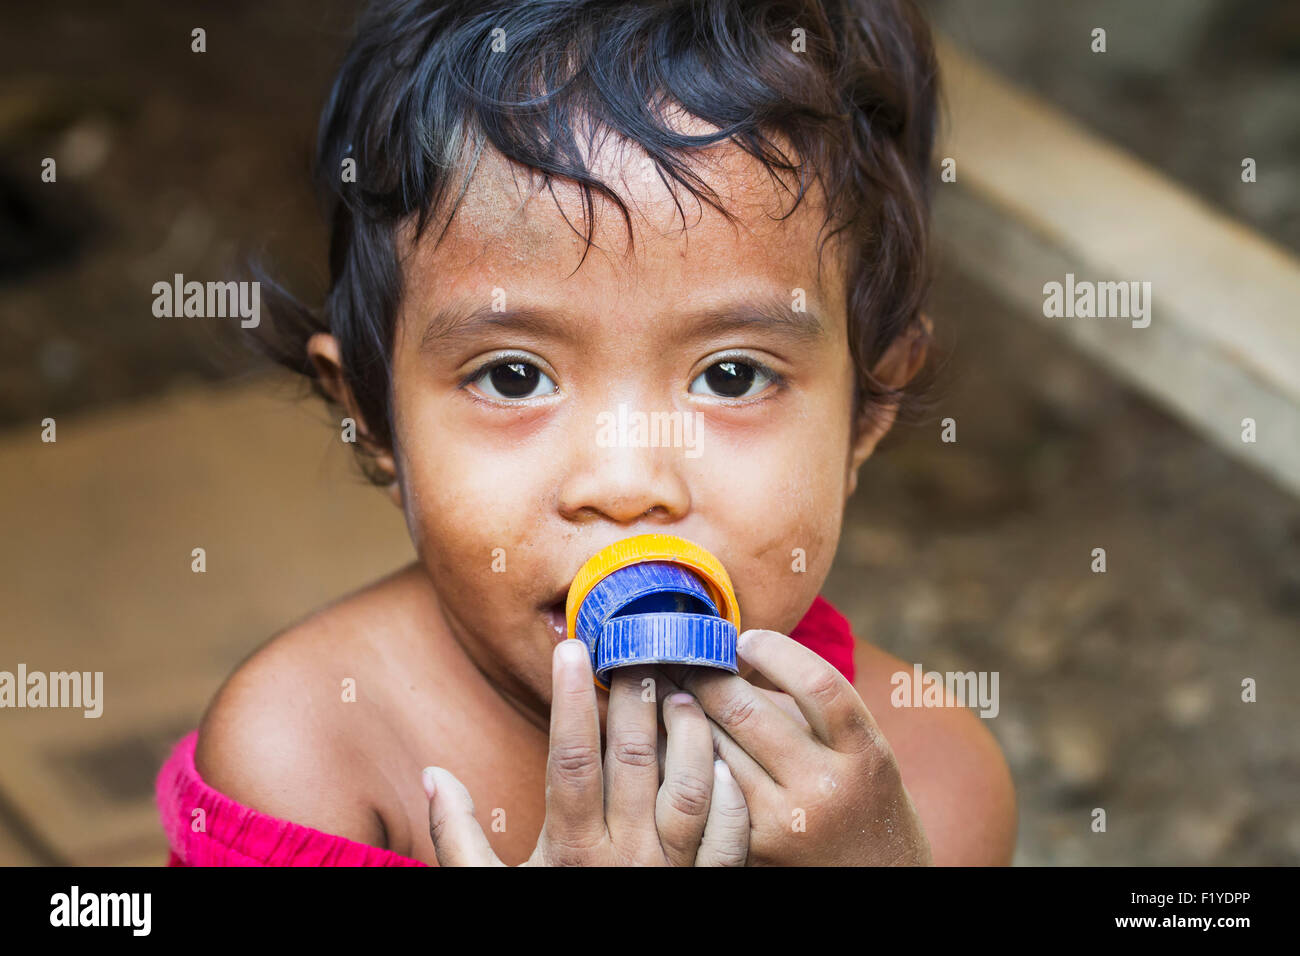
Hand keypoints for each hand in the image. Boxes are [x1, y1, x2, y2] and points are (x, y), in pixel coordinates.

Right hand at [422, 639, 749, 865]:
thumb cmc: (545, 930)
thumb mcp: (490, 893)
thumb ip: (456, 837)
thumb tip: (432, 774)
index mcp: (570, 853)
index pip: (570, 757)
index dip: (571, 698)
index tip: (572, 647)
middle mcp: (625, 859)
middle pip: (634, 758)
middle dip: (637, 695)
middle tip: (639, 647)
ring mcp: (673, 875)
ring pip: (691, 786)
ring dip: (689, 732)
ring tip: (683, 688)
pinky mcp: (708, 889)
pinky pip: (731, 835)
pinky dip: (730, 792)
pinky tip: (721, 755)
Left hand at [655, 629, 932, 865]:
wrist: (877, 886)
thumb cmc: (863, 805)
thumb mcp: (862, 753)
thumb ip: (812, 711)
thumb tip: (738, 657)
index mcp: (865, 754)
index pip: (818, 685)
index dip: (775, 652)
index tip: (745, 639)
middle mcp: (826, 788)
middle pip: (749, 713)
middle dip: (704, 675)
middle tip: (680, 653)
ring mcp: (785, 824)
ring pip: (713, 749)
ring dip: (681, 712)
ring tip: (663, 684)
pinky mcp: (751, 850)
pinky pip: (704, 789)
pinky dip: (682, 758)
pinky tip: (668, 737)